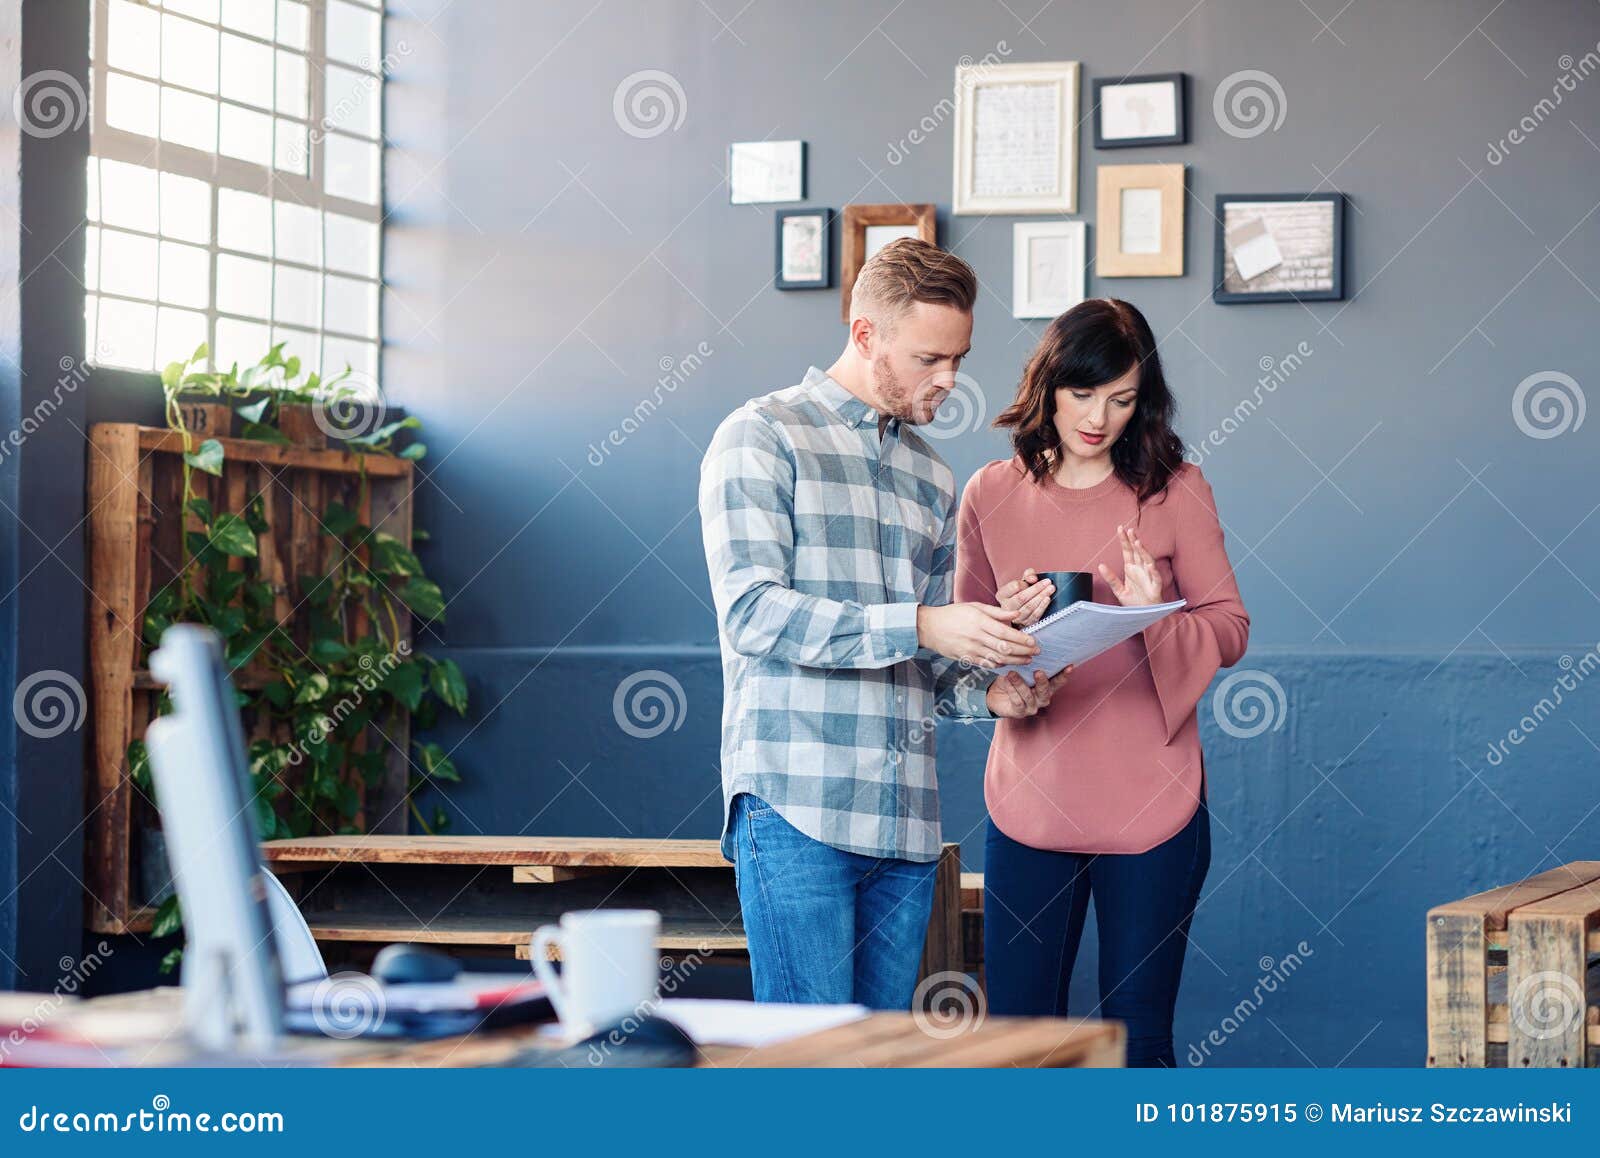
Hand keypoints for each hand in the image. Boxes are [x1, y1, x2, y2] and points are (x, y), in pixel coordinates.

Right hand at [917, 602, 1041, 667]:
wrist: (930, 628)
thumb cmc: (953, 614)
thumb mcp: (975, 607)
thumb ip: (997, 612)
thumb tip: (1017, 614)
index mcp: (979, 622)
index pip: (1005, 633)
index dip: (1021, 639)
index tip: (1034, 641)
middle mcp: (976, 637)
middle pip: (1004, 647)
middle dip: (1023, 651)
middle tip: (1036, 652)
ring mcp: (971, 649)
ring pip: (997, 658)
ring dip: (1015, 661)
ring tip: (1027, 660)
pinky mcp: (966, 658)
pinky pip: (986, 664)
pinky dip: (1000, 665)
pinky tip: (1009, 664)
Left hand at [986, 665, 1073, 718]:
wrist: (995, 695)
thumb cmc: (1011, 680)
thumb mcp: (1021, 670)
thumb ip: (1028, 663)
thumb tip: (1032, 645)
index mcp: (1046, 687)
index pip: (1058, 681)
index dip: (1064, 675)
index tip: (1070, 666)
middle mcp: (1042, 698)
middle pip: (1045, 690)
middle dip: (1042, 681)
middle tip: (1038, 672)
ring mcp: (1032, 706)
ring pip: (1028, 695)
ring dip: (1020, 684)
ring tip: (1012, 673)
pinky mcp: (1020, 712)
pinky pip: (1017, 701)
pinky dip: (1011, 690)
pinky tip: (1006, 681)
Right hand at [996, 569, 1053, 626]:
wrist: (1024, 606)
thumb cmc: (1023, 592)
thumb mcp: (1024, 580)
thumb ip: (1028, 575)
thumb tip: (1033, 579)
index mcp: (1002, 595)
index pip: (1013, 587)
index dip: (1024, 583)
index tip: (1035, 579)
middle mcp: (1006, 607)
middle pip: (1021, 598)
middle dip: (1036, 589)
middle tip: (1048, 583)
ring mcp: (1015, 617)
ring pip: (1028, 607)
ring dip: (1041, 597)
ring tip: (1050, 589)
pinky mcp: (1025, 624)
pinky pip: (1034, 615)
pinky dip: (1042, 607)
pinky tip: (1048, 599)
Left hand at [1098, 524, 1163, 606]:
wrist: (1145, 616)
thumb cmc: (1134, 602)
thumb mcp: (1119, 590)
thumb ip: (1111, 578)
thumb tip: (1100, 565)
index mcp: (1131, 569)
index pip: (1127, 551)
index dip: (1124, 540)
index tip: (1120, 528)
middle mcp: (1140, 570)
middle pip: (1137, 552)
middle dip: (1133, 541)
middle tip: (1129, 530)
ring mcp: (1149, 577)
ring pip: (1147, 561)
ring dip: (1143, 552)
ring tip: (1137, 543)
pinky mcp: (1155, 587)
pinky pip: (1155, 577)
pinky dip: (1152, 571)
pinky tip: (1148, 565)